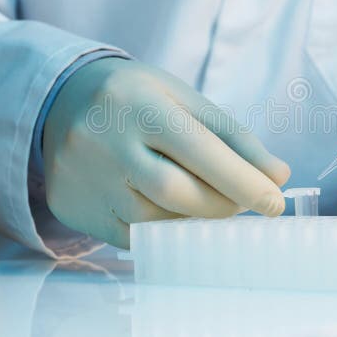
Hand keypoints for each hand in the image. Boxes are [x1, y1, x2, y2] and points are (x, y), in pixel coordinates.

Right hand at [43, 58, 289, 247]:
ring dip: (193, 220)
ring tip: (207, 204)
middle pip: (176, 191)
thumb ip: (232, 136)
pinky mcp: (74, 208)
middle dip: (221, 205)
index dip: (243, 181)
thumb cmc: (137, 98)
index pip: (199, 150)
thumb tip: (278, 177)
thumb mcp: (184, 100)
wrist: (59, 100)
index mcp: (138, 103)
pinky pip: (130, 237)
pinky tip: (174, 215)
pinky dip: (163, 233)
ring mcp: (85, 178)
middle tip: (244, 204)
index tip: (275, 202)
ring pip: (153, 220)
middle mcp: (105, 141)